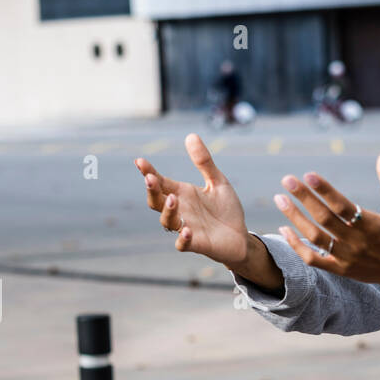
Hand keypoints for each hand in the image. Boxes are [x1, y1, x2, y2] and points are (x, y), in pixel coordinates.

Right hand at [136, 133, 251, 271]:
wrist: (241, 236)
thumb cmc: (226, 209)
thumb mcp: (218, 182)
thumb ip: (204, 162)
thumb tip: (191, 135)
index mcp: (182, 194)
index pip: (160, 182)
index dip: (148, 172)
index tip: (139, 161)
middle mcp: (180, 210)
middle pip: (156, 201)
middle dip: (151, 191)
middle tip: (151, 179)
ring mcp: (186, 228)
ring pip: (166, 221)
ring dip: (167, 211)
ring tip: (173, 199)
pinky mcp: (196, 244)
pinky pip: (182, 244)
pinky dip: (182, 239)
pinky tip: (187, 230)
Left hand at [273, 153, 379, 302]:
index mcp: (371, 225)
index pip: (343, 206)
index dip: (325, 191)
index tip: (308, 175)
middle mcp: (357, 242)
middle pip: (325, 219)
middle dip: (304, 198)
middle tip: (287, 180)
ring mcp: (346, 258)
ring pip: (315, 238)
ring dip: (295, 218)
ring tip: (280, 199)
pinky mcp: (340, 270)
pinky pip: (313, 259)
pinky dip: (296, 246)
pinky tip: (283, 229)